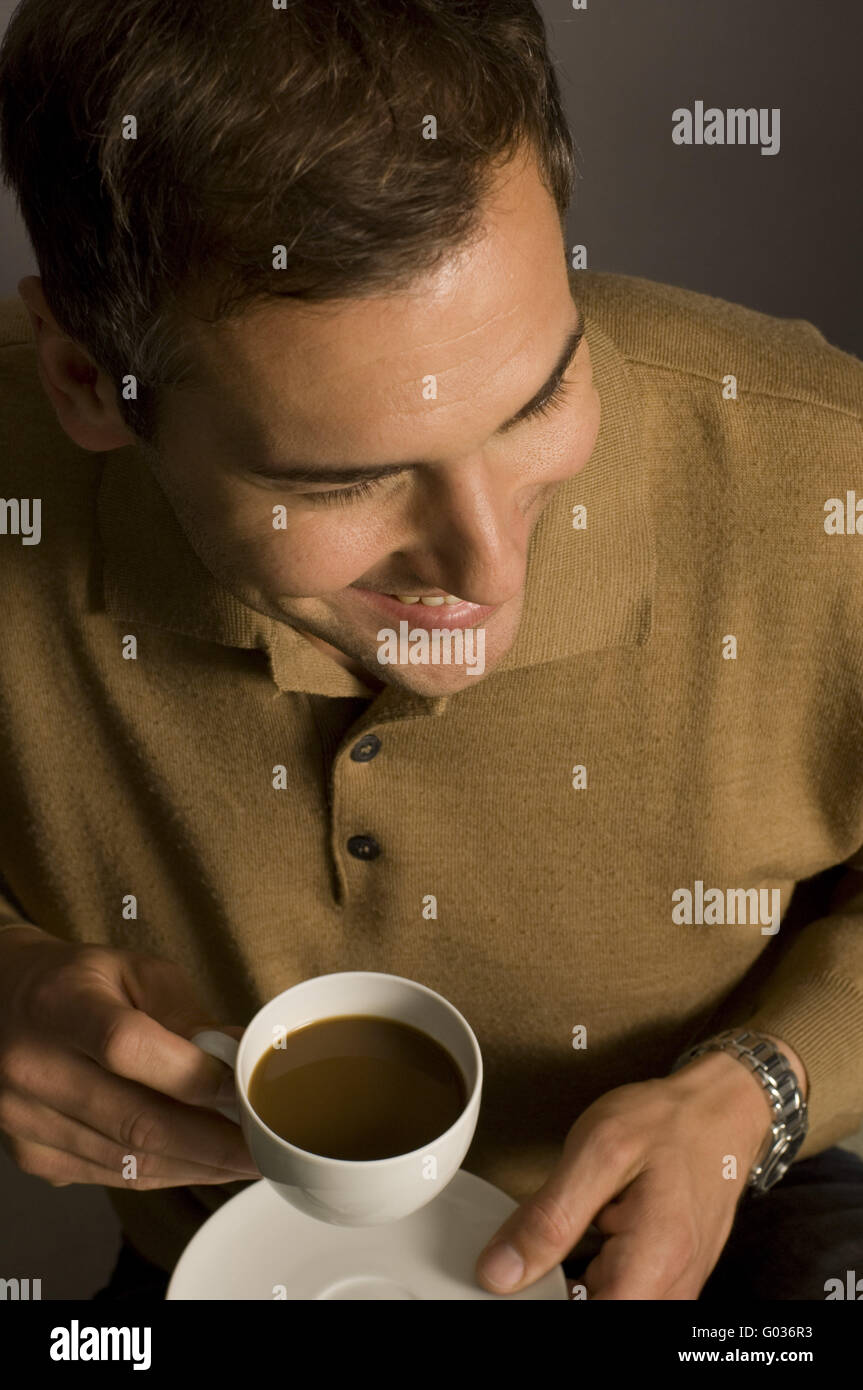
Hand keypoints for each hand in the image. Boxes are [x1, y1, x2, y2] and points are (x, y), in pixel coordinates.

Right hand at [0, 925, 259, 1188]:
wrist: (2, 1003)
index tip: (246, 1093)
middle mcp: (32, 1066)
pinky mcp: (31, 1154)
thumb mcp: (135, 972)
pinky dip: (163, 1174)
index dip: (194, 1076)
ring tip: (244, 1161)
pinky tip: (199, 1165)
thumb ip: (188, 1015)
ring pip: (127, 1161)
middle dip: (212, 1143)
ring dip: (196, 1167)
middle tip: (265, 1149)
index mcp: (60, 1006)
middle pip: (134, 1120)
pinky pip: (110, 1176)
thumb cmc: (79, 982)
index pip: (128, 1048)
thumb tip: (242, 1058)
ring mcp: (25, 1119)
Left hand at [474, 1047, 779, 1298]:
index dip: (543, 1301)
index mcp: (653, 1263)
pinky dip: (599, 1272)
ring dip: (578, 1281)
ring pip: (607, 1303)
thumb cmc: (668, 1121)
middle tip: (558, 1236)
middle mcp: (672, 1288)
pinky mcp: (671, 1279)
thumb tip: (500, 1272)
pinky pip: (624, 1293)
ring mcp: (676, 1287)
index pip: (585, 1322)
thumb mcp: (596, 1151)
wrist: (721, 1109)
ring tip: (588, 1224)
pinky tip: (598, 1234)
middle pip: (597, 1313)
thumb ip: (548, 1218)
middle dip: (559, 1287)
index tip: (524, 1277)